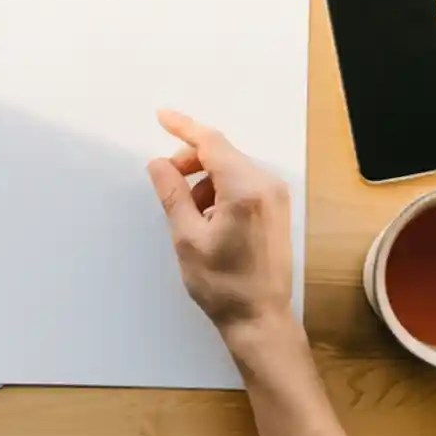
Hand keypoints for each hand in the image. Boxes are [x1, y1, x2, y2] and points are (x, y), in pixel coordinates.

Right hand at [146, 109, 293, 344]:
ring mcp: (277, 197)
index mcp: (245, 190)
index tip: (161, 117)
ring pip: (231, 169)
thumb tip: (158, 164)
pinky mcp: (278, 209)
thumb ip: (172, 194)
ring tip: (190, 216)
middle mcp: (267, 186)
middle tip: (166, 184)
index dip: (184, 127)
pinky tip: (208, 220)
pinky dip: (220, 191)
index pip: (211, 143)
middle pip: (222, 153)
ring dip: (204, 180)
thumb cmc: (222, 284)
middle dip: (190, 161)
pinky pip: (243, 183)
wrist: (259, 318)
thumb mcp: (187, 238)